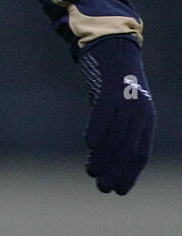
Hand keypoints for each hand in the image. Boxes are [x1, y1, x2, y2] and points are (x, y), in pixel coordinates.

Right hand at [78, 35, 154, 194]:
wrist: (112, 45)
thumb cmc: (111, 79)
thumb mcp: (117, 106)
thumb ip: (113, 126)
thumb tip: (100, 151)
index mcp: (145, 119)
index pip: (140, 153)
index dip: (129, 173)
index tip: (117, 190)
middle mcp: (141, 112)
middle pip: (129, 147)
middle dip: (116, 170)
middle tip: (102, 188)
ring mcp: (128, 99)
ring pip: (118, 134)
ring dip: (105, 157)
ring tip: (91, 172)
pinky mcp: (113, 87)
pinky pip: (106, 112)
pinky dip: (98, 129)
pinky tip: (90, 145)